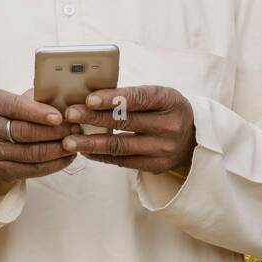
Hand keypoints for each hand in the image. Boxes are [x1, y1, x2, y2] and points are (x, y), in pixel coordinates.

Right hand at [0, 87, 82, 187]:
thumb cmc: (16, 114)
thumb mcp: (23, 99)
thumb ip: (41, 98)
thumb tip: (68, 103)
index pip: (15, 107)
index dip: (38, 113)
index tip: (59, 116)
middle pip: (24, 132)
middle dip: (54, 132)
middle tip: (75, 129)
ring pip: (31, 153)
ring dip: (58, 149)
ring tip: (75, 142)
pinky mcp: (1, 170)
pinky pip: (32, 169)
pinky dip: (54, 164)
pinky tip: (67, 157)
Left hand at [61, 85, 196, 174]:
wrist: (191, 139)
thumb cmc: (166, 111)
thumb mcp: (158, 96)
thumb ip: (131, 96)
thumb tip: (90, 97)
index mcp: (169, 101)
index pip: (138, 98)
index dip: (112, 98)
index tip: (88, 99)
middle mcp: (169, 125)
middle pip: (125, 121)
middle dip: (93, 118)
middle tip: (70, 115)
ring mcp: (162, 148)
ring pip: (120, 145)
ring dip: (91, 143)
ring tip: (70, 140)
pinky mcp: (155, 166)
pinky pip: (122, 161)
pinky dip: (100, 155)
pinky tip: (85, 150)